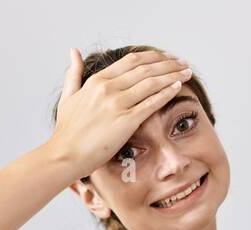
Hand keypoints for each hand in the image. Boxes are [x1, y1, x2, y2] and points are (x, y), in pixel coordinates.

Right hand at [46, 48, 193, 177]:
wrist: (64, 155)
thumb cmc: (66, 131)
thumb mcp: (68, 96)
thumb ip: (73, 73)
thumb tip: (74, 51)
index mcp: (97, 80)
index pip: (132, 61)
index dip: (153, 57)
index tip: (166, 57)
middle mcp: (108, 88)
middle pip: (146, 68)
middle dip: (168, 64)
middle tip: (183, 63)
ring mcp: (117, 104)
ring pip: (152, 82)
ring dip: (172, 75)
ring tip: (187, 72)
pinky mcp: (125, 122)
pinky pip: (151, 103)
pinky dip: (166, 93)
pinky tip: (178, 87)